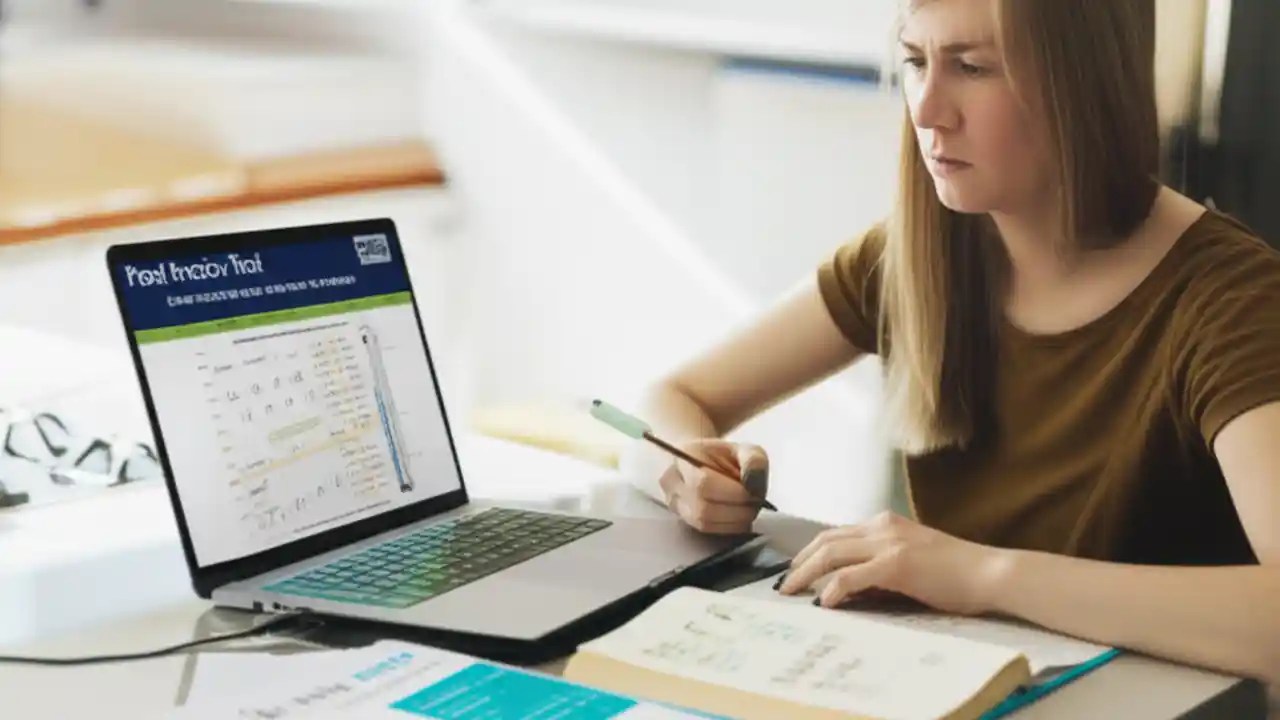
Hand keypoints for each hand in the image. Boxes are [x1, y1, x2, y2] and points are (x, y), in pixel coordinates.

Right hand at [658, 439, 767, 534]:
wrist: (704, 462)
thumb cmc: (724, 456)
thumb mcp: (744, 449)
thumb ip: (753, 461)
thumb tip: (754, 482)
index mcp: (684, 457)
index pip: (705, 484)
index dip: (734, 493)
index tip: (756, 492)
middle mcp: (672, 481)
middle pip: (703, 508)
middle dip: (737, 510)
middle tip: (756, 503)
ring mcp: (674, 502)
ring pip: (704, 522)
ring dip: (734, 521)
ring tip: (748, 508)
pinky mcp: (681, 518)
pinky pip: (705, 529)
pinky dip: (727, 527)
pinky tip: (738, 517)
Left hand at [777, 511, 1007, 614]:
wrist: (990, 572)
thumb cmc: (956, 573)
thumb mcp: (911, 561)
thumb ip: (880, 567)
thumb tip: (849, 587)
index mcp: (885, 523)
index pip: (836, 534)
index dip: (810, 552)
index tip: (795, 570)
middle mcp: (882, 527)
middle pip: (825, 540)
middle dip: (798, 562)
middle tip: (783, 584)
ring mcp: (889, 543)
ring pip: (831, 553)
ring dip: (805, 573)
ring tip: (791, 592)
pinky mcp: (897, 564)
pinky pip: (852, 575)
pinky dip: (832, 587)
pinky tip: (823, 601)